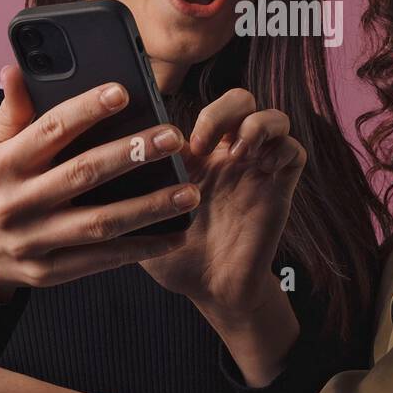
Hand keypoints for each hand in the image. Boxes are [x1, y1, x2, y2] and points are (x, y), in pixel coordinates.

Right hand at [0, 65, 197, 301]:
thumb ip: (12, 111)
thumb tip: (18, 68)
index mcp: (1, 166)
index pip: (48, 130)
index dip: (85, 110)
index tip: (122, 92)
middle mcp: (15, 204)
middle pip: (82, 174)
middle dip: (131, 154)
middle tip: (173, 137)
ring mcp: (33, 242)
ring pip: (99, 223)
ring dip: (150, 207)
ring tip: (190, 190)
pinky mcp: (49, 273)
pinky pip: (102, 261)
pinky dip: (142, 249)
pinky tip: (176, 234)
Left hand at [141, 88, 305, 322]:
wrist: (209, 291)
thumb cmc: (174, 255)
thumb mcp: (142, 217)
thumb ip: (129, 190)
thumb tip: (97, 163)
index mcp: (199, 156)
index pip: (204, 108)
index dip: (193, 111)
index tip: (178, 142)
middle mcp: (230, 157)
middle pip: (242, 101)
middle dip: (226, 109)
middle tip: (208, 142)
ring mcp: (258, 170)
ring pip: (274, 118)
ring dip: (259, 124)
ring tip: (241, 149)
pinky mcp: (280, 189)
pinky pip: (295, 152)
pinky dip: (283, 150)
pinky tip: (263, 167)